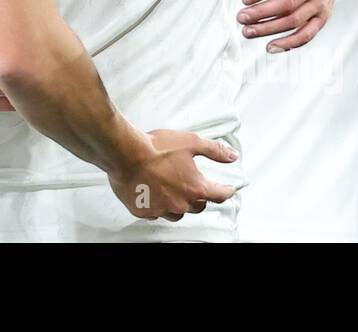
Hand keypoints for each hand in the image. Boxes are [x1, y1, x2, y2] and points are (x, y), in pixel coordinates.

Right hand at [108, 130, 236, 220]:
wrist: (126, 153)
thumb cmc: (155, 149)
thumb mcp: (191, 142)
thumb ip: (214, 150)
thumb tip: (231, 156)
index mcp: (195, 187)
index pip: (219, 195)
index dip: (226, 191)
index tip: (228, 190)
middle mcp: (180, 203)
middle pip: (198, 207)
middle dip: (199, 197)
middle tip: (194, 186)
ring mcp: (162, 209)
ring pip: (177, 213)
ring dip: (178, 204)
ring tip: (171, 190)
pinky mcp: (144, 211)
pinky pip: (155, 214)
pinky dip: (157, 206)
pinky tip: (153, 193)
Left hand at [238, 0, 342, 52]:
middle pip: (288, 4)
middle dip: (262, 13)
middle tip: (242, 17)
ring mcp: (320, 4)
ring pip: (295, 21)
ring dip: (269, 29)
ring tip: (248, 31)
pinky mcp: (322, 18)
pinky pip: (307, 35)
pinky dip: (289, 43)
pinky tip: (271, 46)